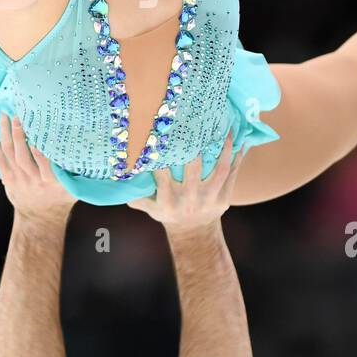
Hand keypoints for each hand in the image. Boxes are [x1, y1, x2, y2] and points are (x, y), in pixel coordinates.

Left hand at [0, 112, 76, 223]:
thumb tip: (89, 149)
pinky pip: (0, 161)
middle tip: (17, 114)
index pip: (44, 160)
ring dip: (5, 135)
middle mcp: (34, 180)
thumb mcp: (73, 187)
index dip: (39, 143)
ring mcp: (19, 181)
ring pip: (9, 155)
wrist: (41, 220)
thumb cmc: (60, 199)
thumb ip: (77, 171)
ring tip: (4, 116)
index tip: (38, 126)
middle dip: (19, 134)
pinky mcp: (8, 181)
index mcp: (51, 181)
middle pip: (22, 155)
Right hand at [126, 131, 246, 232]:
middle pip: (192, 171)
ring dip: (223, 148)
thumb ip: (135, 192)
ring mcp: (209, 199)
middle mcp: (189, 200)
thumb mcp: (149, 206)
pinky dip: (237, 157)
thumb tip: (116, 174)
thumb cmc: (167, 212)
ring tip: (225, 128)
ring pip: (218, 170)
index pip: (162, 176)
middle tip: (195, 124)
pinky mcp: (224, 198)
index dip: (161, 158)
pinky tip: (241, 140)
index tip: (159, 137)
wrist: (194, 232)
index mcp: (168, 201)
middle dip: (194, 148)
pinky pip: (232, 174)